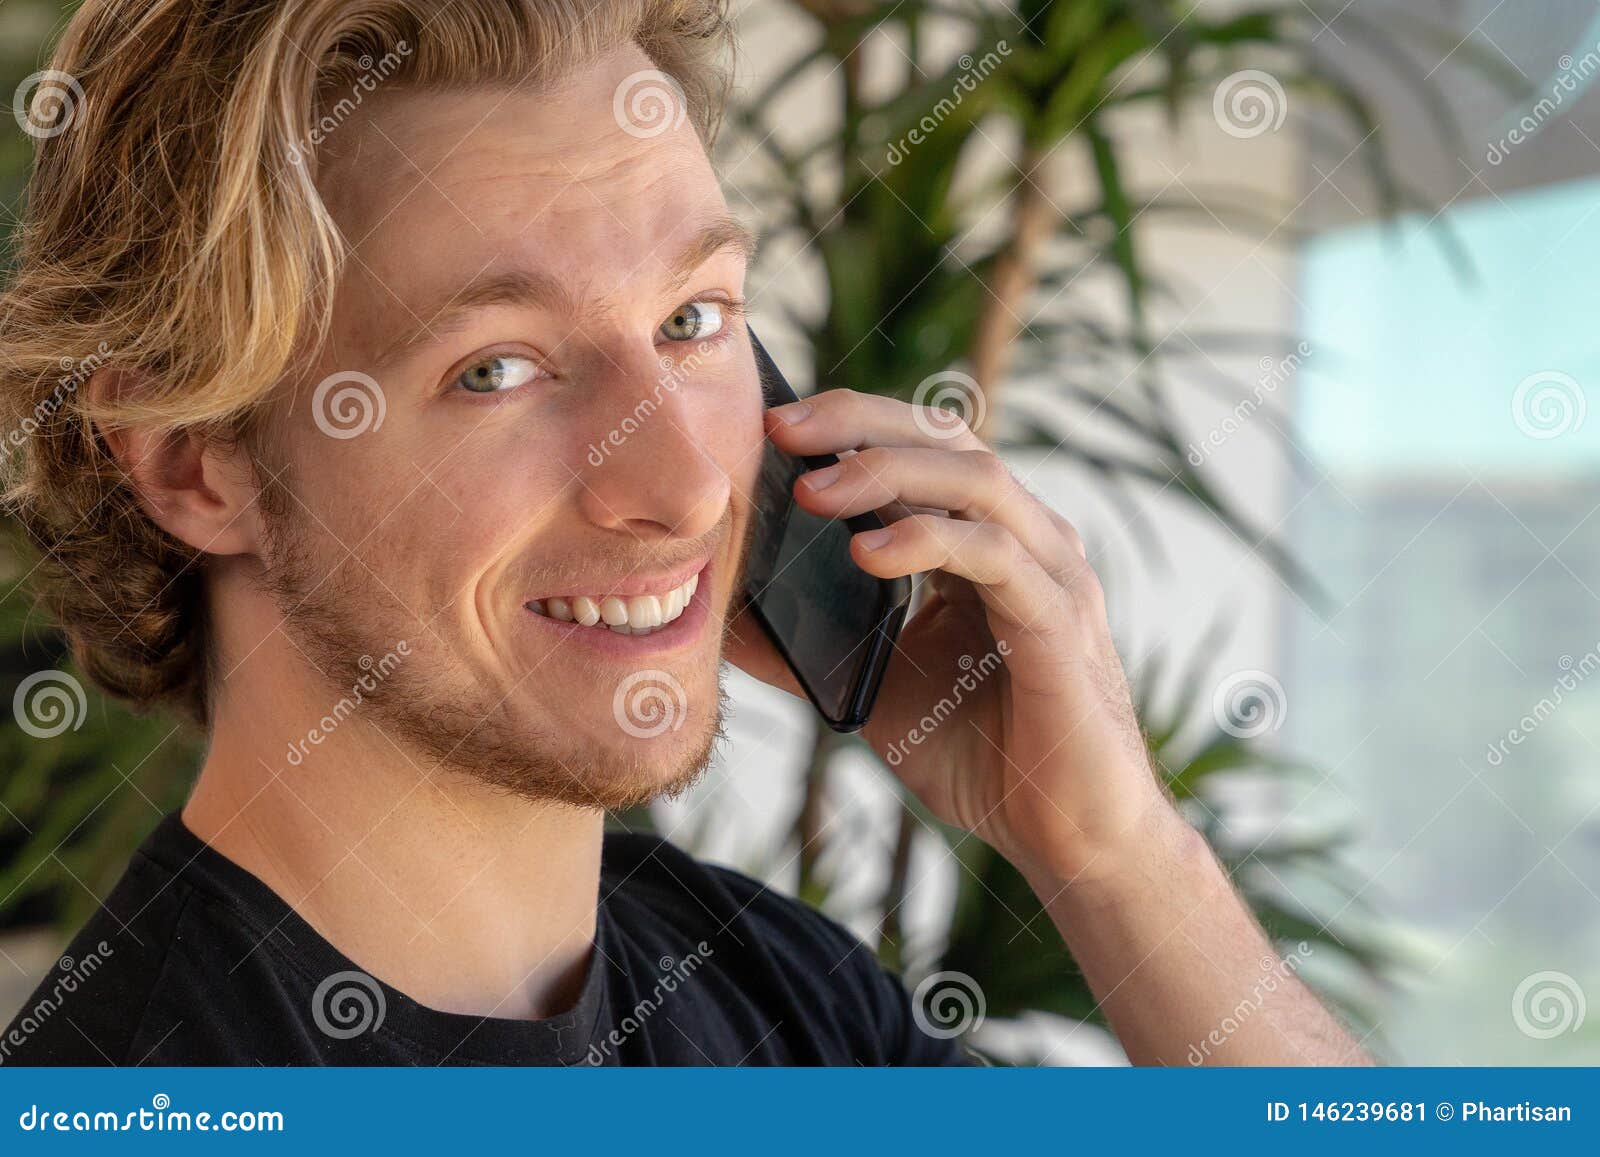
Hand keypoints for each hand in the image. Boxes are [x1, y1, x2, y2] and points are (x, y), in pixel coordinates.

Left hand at [728, 389, 1182, 887]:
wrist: (1068, 836)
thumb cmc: (985, 760)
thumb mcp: (877, 691)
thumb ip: (810, 649)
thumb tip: (724, 616)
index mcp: (988, 545)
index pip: (926, 448)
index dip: (854, 424)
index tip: (776, 425)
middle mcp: (1028, 543)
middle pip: (951, 440)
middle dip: (861, 424)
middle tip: (782, 429)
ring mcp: (1052, 577)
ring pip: (976, 481)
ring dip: (887, 473)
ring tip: (813, 490)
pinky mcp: (1059, 624)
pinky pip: (995, 557)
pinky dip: (929, 540)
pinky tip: (868, 551)